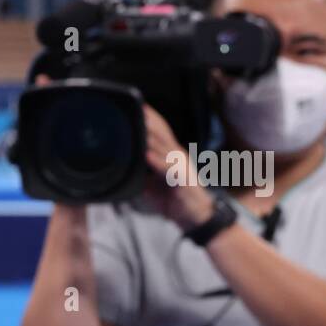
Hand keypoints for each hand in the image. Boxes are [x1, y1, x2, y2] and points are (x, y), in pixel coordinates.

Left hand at [140, 104, 213, 230]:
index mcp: (172, 156)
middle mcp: (178, 158)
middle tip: (137, 106)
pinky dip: (157, 162)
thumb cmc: (177, 201)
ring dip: (151, 137)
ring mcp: (182, 168)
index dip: (151, 119)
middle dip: (150, 120)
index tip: (138, 107)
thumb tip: (128, 172)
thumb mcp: (155, 187)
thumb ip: (143, 177)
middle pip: (163, 135)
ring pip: (165, 148)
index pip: (161, 133)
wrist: (197, 218)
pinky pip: (168, 170)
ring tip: (139, 124)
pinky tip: (146, 156)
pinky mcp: (183, 182)